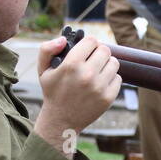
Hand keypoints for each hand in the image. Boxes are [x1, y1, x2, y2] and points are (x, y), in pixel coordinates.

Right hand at [34, 35, 121, 152]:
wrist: (61, 121)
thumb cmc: (53, 92)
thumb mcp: (43, 69)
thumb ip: (47, 49)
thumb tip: (63, 39)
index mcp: (71, 64)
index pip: (92, 40)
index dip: (89, 43)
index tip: (86, 49)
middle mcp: (87, 75)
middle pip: (105, 50)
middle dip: (99, 52)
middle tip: (93, 59)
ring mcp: (99, 87)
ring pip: (114, 63)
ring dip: (106, 64)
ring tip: (97, 70)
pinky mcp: (108, 98)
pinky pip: (118, 79)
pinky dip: (111, 79)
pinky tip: (100, 83)